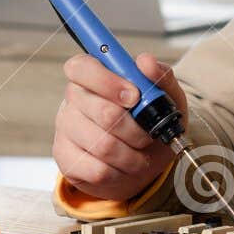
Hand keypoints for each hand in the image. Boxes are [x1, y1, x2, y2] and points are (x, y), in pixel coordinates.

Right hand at [53, 53, 185, 200]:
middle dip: (135, 128)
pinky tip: (125, 166)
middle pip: (102, 112)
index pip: (81, 68)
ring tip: (141, 152)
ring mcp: (66, 130)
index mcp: (91, 75)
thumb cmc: (150, 120)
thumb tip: (146, 61)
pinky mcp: (66, 159)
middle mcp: (73, 100)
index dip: (108, 82)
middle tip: (147, 134)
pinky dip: (122, 172)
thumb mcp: (166, 96)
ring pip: (102, 145)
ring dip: (133, 154)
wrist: (146, 158)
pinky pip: (97, 170)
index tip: (134, 96)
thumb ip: (160, 75)